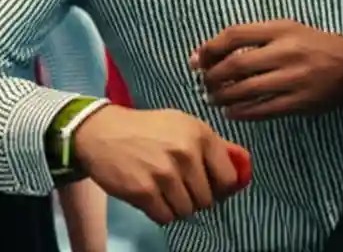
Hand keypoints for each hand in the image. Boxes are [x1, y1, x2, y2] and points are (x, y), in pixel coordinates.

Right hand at [71, 105, 249, 224]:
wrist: (101, 132)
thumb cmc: (146, 129)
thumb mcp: (182, 124)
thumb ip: (214, 145)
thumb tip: (242, 168)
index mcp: (200, 134)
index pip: (228, 178)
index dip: (220, 187)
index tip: (208, 186)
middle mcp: (186, 153)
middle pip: (207, 199)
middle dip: (194, 198)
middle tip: (178, 186)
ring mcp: (165, 173)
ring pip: (187, 211)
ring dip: (176, 206)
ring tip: (163, 190)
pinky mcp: (144, 191)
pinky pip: (165, 217)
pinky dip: (160, 212)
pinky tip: (151, 196)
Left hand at [191, 19, 342, 120]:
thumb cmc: (308, 44)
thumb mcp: (282, 29)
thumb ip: (249, 38)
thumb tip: (207, 53)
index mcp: (279, 30)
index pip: (234, 36)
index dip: (209, 49)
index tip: (197, 60)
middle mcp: (285, 52)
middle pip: (236, 66)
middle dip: (212, 77)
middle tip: (203, 83)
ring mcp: (293, 79)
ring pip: (246, 90)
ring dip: (222, 97)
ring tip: (213, 98)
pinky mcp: (299, 103)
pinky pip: (263, 110)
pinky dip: (241, 112)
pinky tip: (230, 112)